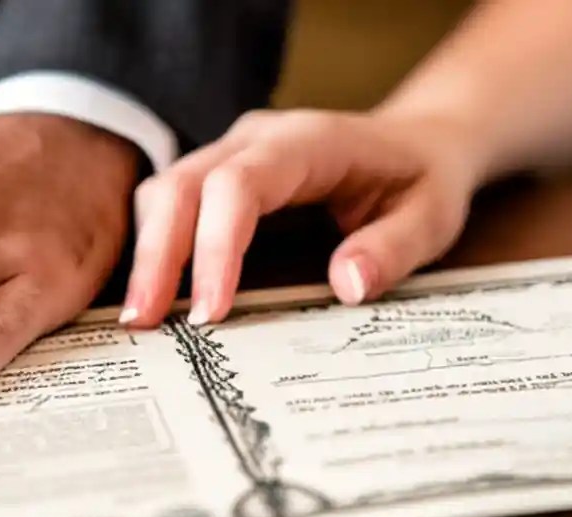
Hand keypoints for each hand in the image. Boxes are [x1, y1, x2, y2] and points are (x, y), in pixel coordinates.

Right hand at [117, 110, 480, 326]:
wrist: (416, 144)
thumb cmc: (421, 181)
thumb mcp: (431, 217)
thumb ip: (393, 248)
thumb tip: (348, 285)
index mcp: (309, 142)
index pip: (241, 185)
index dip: (218, 246)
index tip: (212, 312)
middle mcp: (257, 139)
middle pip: (184, 184)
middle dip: (159, 254)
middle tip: (143, 321)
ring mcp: (231, 153)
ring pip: (165, 191)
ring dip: (148, 252)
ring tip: (141, 318)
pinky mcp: (218, 175)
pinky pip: (171, 204)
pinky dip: (156, 247)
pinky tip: (154, 295)